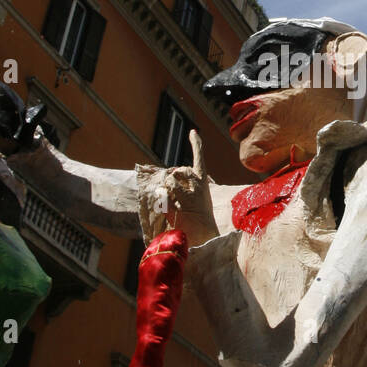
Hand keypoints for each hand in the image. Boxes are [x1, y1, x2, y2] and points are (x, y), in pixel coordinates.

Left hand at [138, 131, 217, 246]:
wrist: (204, 234)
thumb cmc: (201, 215)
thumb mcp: (200, 196)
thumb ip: (189, 184)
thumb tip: (174, 174)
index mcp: (203, 181)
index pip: (200, 158)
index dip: (196, 144)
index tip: (193, 132)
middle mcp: (197, 184)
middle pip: (178, 171)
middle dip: (173, 179)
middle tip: (177, 194)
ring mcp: (188, 193)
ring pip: (169, 180)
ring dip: (167, 189)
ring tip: (175, 202)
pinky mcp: (178, 203)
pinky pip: (163, 195)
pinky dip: (163, 201)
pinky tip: (170, 209)